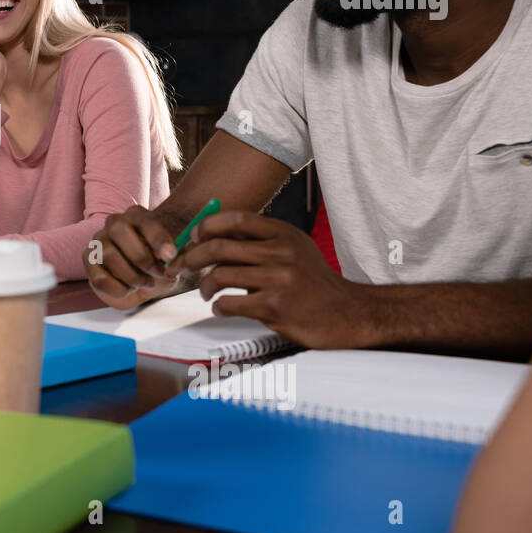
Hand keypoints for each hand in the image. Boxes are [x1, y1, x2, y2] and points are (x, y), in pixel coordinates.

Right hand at [85, 205, 185, 308]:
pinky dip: (118, 289)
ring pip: (108, 254)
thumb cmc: (158, 265)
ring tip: (145, 283)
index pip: (145, 221)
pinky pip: (99, 277)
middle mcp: (114, 224)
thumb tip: (171, 259)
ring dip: (131, 275)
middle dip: (140, 257)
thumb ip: (176, 256)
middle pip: (118, 231)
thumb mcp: (173, 259)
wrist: (144, 282)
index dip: (158, 238)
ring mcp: (98, 241)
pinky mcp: (89, 261)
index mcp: (137, 216)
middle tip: (158, 272)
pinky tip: (128, 289)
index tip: (170, 255)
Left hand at [162, 210, 369, 347]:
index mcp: (284, 234)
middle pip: (221, 247)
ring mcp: (279, 279)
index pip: (237, 219)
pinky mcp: (275, 306)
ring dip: (204, 286)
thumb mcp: (294, 249)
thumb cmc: (313, 282)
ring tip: (205, 292)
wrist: (347, 313)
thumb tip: (213, 235)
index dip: (208, 226)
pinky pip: (230, 303)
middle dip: (193, 257)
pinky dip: (219, 307)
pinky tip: (221, 308)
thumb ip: (261, 241)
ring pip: (221, 275)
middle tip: (184, 266)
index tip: (194, 237)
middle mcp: (282, 252)